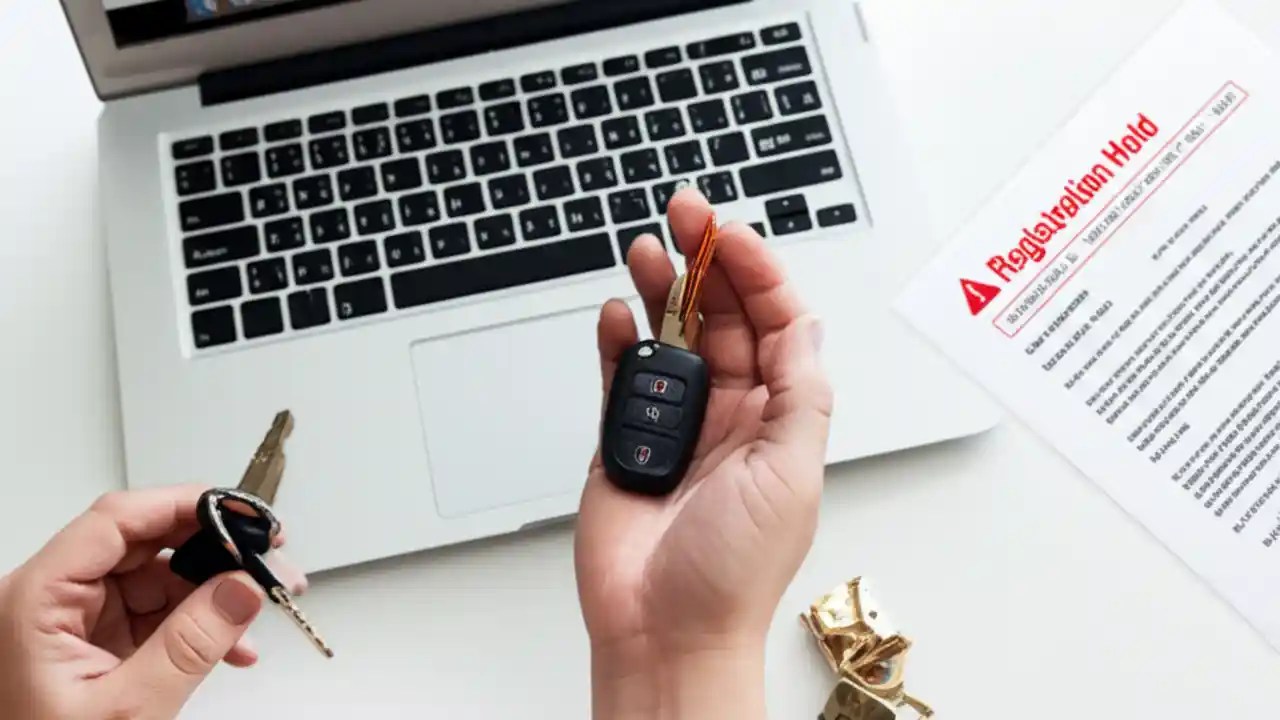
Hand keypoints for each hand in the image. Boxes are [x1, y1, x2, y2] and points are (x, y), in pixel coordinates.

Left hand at [0, 487, 305, 718]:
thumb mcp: (129, 709)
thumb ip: (190, 645)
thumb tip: (242, 586)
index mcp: (35, 599)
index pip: (117, 520)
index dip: (184, 505)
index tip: (242, 512)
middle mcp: (50, 598)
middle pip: (143, 542)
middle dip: (214, 550)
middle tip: (270, 559)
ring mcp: (72, 619)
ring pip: (157, 575)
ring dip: (214, 592)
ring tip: (259, 612)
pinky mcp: (94, 642)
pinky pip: (156, 612)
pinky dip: (198, 623)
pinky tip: (233, 646)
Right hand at [576, 188, 832, 718]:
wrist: (664, 631)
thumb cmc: (731, 573)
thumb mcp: (792, 474)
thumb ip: (799, 392)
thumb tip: (804, 322)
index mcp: (779, 417)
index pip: (776, 323)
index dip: (756, 271)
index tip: (729, 233)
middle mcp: (731, 412)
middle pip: (722, 316)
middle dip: (706, 260)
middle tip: (684, 214)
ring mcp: (677, 423)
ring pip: (670, 334)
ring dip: (660, 288)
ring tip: (645, 249)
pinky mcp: (626, 439)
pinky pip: (622, 374)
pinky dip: (618, 339)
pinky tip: (617, 312)